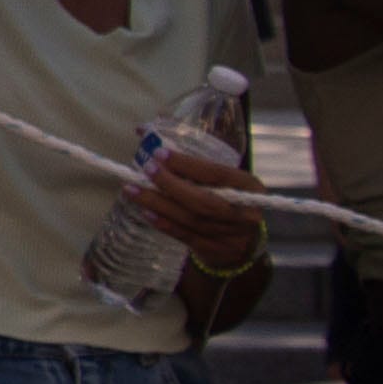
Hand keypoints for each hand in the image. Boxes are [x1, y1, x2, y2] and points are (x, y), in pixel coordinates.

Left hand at [130, 141, 269, 281]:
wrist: (244, 242)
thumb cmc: (227, 199)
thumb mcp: (223, 180)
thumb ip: (193, 163)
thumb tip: (145, 133)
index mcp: (250, 187)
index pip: (218, 174)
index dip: (188, 165)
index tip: (160, 154)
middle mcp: (244, 213)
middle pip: (203, 201)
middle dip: (171, 185)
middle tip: (146, 170)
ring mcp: (230, 235)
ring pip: (190, 219)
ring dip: (158, 203)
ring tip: (132, 190)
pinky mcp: (214, 250)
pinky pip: (184, 235)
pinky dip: (163, 222)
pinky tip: (145, 210)